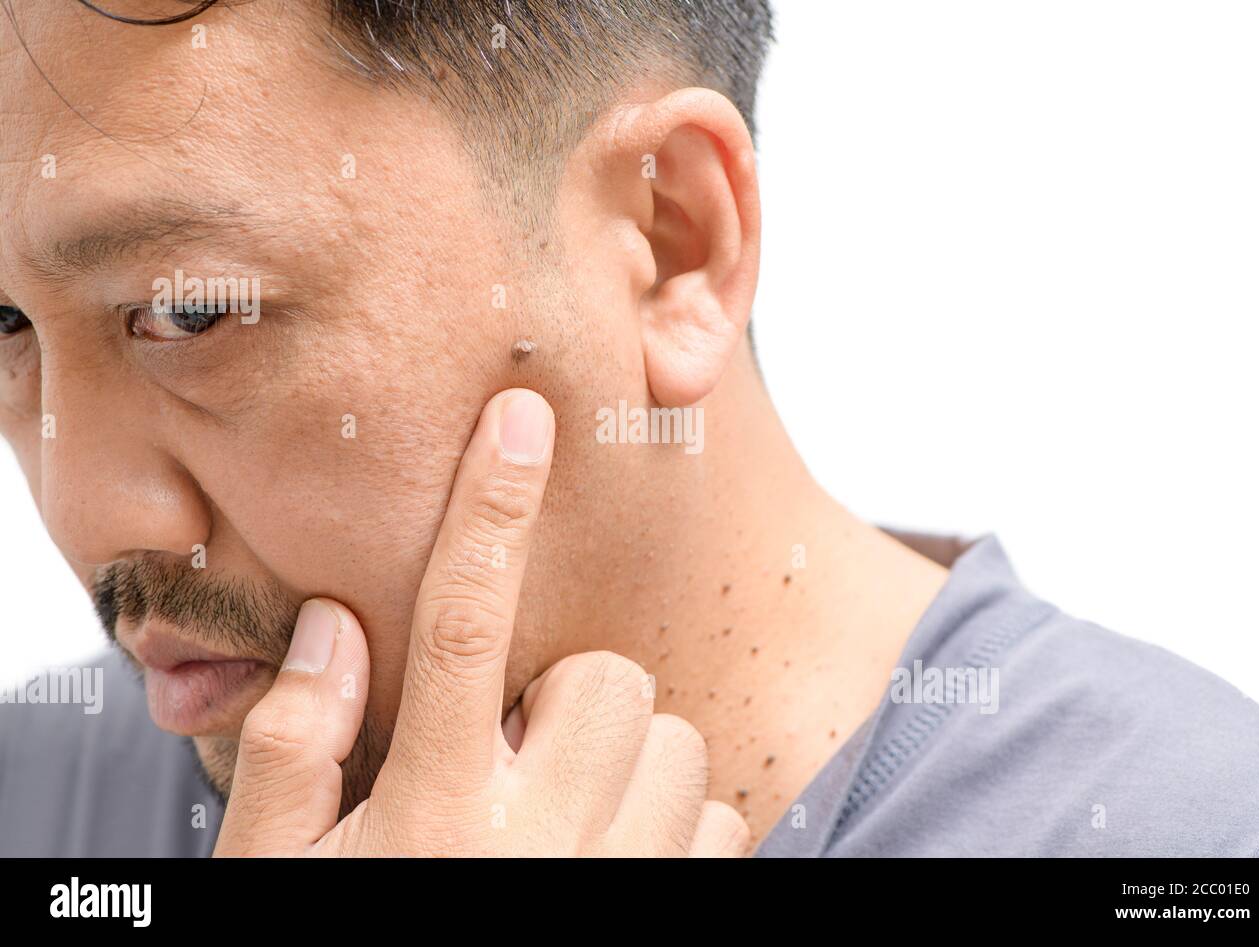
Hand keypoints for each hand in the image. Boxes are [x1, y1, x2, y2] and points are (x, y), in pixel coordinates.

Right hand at [214, 388, 749, 856]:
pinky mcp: (686, 909)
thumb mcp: (278, 878)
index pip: (462, 625)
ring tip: (558, 817)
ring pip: (670, 740)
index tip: (520, 417)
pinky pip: (717, 813)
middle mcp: (542, 842)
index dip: (487, 511)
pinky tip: (612, 860)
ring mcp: (626, 883)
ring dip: (621, 760)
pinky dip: (674, 822)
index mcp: (431, 813)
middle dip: (564, 698)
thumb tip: (334, 629)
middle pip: (603, 677)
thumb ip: (292, 753)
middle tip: (510, 757)